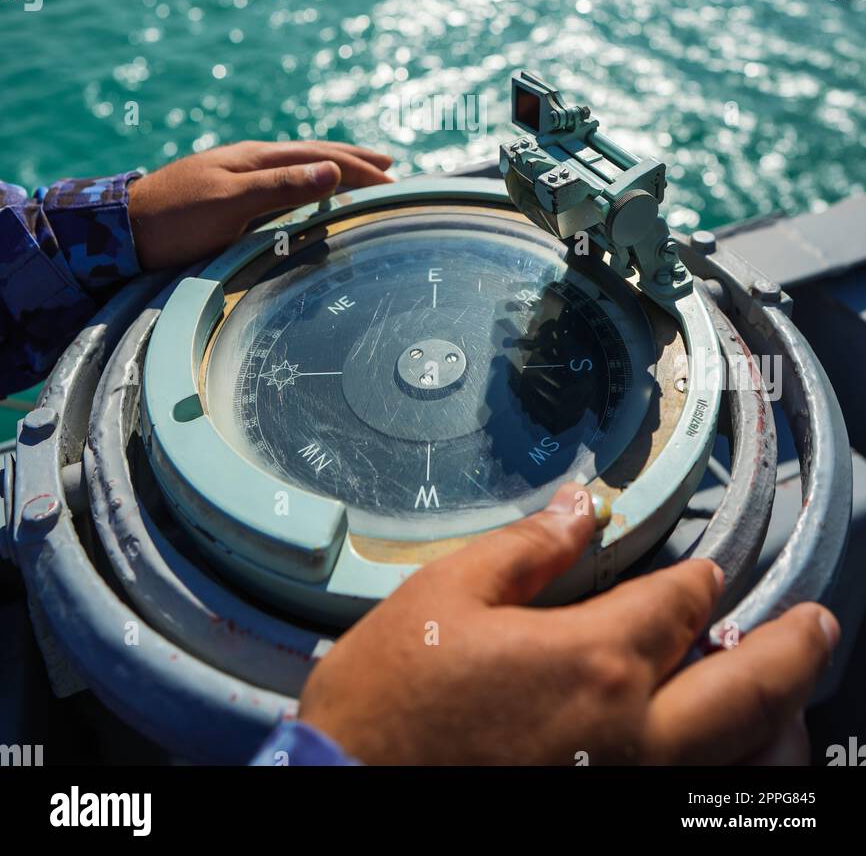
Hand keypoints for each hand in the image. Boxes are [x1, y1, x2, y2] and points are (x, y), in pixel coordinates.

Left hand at [128, 140, 391, 268]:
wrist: (122, 231)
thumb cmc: (176, 218)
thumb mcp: (232, 202)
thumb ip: (283, 185)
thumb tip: (334, 170)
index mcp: (257, 158)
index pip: (321, 157)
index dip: (359, 168)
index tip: (394, 180)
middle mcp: (252, 163)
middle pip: (313, 156)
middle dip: (353, 161)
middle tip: (390, 169)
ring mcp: (239, 178)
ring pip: (299, 169)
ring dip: (333, 171)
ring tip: (358, 176)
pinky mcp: (229, 198)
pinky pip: (283, 185)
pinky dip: (309, 186)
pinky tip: (308, 196)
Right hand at [299, 484, 838, 764]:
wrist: (350, 796)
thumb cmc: (390, 702)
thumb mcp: (446, 595)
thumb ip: (527, 549)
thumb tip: (580, 507)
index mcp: (594, 658)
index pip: (682, 603)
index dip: (698, 578)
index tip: (704, 571)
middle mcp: (635, 733)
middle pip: (750, 686)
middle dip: (794, 648)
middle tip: (820, 624)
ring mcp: (633, 791)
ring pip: (744, 760)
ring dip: (777, 719)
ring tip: (790, 692)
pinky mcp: (613, 825)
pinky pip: (702, 802)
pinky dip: (734, 774)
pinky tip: (733, 755)